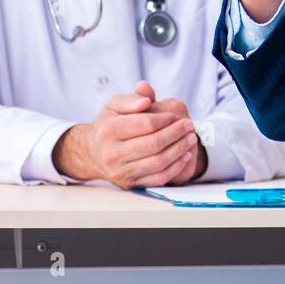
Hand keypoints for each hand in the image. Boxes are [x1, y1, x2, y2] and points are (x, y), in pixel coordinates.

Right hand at [53, 85, 198, 188]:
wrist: (93, 153)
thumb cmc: (109, 125)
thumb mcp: (114, 106)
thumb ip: (131, 99)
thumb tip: (146, 100)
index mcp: (108, 131)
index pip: (146, 124)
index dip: (166, 119)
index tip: (177, 115)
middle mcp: (112, 153)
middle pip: (154, 144)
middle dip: (176, 134)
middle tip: (190, 126)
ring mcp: (120, 171)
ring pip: (158, 162)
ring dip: (180, 150)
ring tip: (191, 139)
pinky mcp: (130, 184)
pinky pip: (158, 178)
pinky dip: (176, 167)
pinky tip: (185, 155)